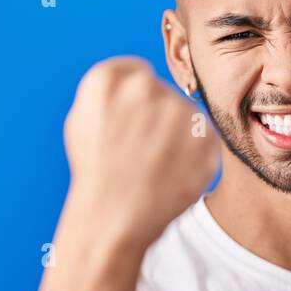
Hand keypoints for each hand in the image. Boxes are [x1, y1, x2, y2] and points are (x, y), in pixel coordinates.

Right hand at [62, 56, 218, 242]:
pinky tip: (172, 173)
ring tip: (155, 165)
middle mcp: (145, 87)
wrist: (114, 218)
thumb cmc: (97, 173)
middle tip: (142, 150)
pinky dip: (194, 155)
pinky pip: (204, 138)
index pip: (136, 72)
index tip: (132, 122)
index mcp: (109, 80)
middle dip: (157, 116)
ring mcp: (178, 111)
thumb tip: (141, 80)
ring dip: (177, 136)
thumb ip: (114, 93)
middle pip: (162, 92)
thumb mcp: (84, 120)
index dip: (136, 100)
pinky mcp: (207, 136)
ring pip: (185, 116)